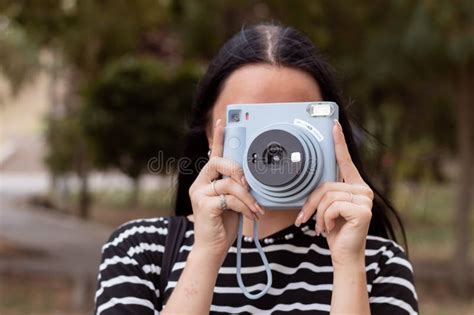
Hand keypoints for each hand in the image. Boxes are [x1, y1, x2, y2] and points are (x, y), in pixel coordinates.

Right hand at [189, 119, 264, 261]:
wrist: (213, 249)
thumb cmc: (224, 224)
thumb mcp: (233, 201)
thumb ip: (236, 187)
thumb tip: (249, 176)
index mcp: (206, 180)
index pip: (213, 155)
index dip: (218, 137)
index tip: (222, 121)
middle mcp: (199, 184)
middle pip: (219, 162)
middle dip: (239, 171)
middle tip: (250, 186)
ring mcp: (199, 194)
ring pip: (229, 183)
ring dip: (248, 197)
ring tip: (257, 210)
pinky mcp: (204, 205)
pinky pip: (230, 198)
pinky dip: (245, 206)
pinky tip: (250, 215)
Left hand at [295, 119, 373, 265]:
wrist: (343, 253)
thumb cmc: (334, 230)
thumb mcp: (327, 208)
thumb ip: (325, 193)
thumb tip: (314, 185)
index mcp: (354, 186)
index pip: (345, 161)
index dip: (338, 142)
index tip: (333, 125)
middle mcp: (363, 189)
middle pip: (326, 185)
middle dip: (312, 204)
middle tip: (307, 219)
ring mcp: (365, 199)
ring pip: (327, 196)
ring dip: (318, 214)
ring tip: (321, 226)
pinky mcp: (363, 210)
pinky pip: (332, 207)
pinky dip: (325, 219)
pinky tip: (330, 228)